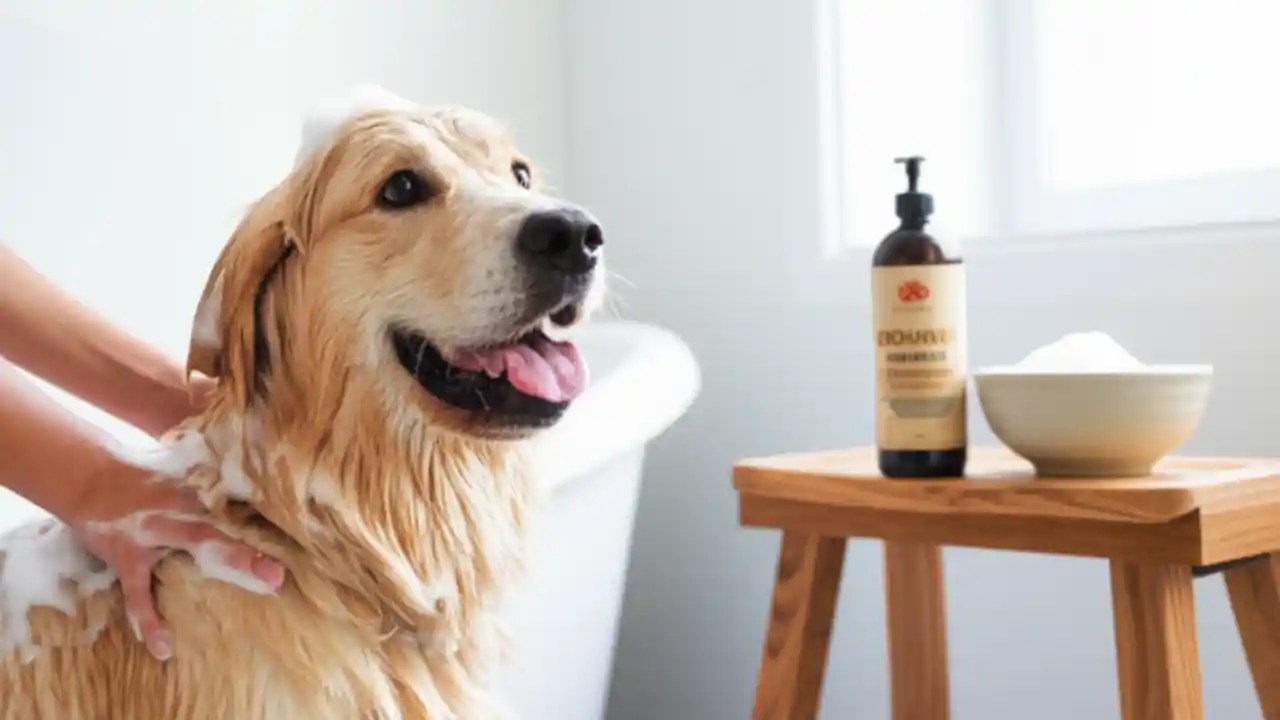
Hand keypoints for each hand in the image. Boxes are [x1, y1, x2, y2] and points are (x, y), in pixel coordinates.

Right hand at [68, 457, 284, 660]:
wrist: (89, 478)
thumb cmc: (145, 476)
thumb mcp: (183, 472)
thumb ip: (218, 481)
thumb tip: (258, 481)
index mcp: (197, 488)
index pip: (236, 499)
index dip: (265, 511)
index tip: (297, 525)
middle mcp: (180, 508)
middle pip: (223, 525)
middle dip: (251, 547)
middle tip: (281, 573)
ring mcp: (153, 533)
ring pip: (195, 547)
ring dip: (228, 566)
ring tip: (260, 591)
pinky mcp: (127, 559)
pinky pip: (138, 594)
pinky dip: (148, 621)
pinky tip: (164, 649)